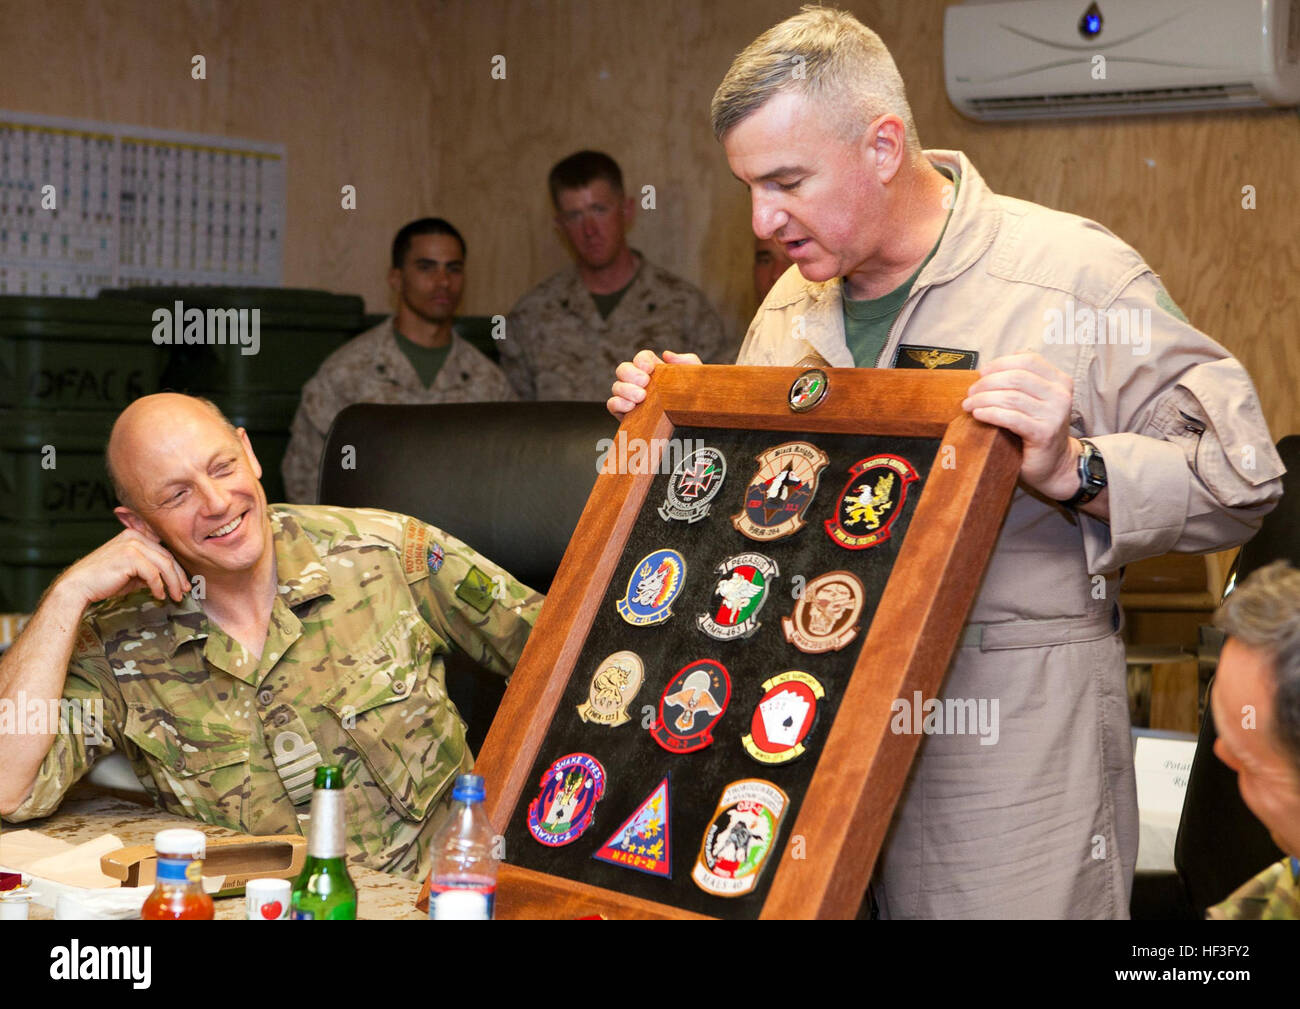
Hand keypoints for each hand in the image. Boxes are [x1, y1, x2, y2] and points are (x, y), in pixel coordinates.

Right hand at [55, 527, 190, 609]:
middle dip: (178, 577)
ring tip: (175, 596)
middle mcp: (134, 536)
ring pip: (164, 565)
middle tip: (184, 591)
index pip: (163, 551)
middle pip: (167, 557)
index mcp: (134, 535)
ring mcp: (132, 545)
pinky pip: (153, 574)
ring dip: (173, 583)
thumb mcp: (130, 572)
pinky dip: (159, 587)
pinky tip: (158, 595)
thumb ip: (147, 570)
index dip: (176, 568)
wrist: (78, 586)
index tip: (183, 583)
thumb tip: (167, 580)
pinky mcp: (130, 557)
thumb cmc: (102, 580)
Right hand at [607, 349, 701, 417]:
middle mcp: (639, 383)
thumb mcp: (696, 378)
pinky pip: (612, 404)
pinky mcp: (625, 414)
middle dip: (631, 374)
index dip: (641, 360)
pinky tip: (631, 407)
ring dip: (626, 390)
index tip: (649, 368)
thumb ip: (686, 361)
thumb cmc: (694, 400)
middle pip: (623, 369)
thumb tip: (666, 354)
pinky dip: (618, 403)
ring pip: (616, 386)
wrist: (695, 428)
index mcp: (655, 371)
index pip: (641, 358)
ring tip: (641, 397)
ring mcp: (630, 398)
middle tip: (645, 382)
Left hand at [962, 352, 1080, 499]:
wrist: (1055, 463)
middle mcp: (1061, 395)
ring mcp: (1054, 414)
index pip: (1028, 360)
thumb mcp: (1035, 400)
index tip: (981, 372)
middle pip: (1016, 377)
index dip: (1000, 363)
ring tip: (969, 405)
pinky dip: (990, 413)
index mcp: (1059, 381)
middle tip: (971, 392)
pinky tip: (978, 415)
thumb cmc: (1038, 429)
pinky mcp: (1043, 433)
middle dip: (987, 383)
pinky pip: (1010, 418)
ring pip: (1010, 397)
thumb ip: (1019, 383)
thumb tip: (986, 371)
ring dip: (983, 399)